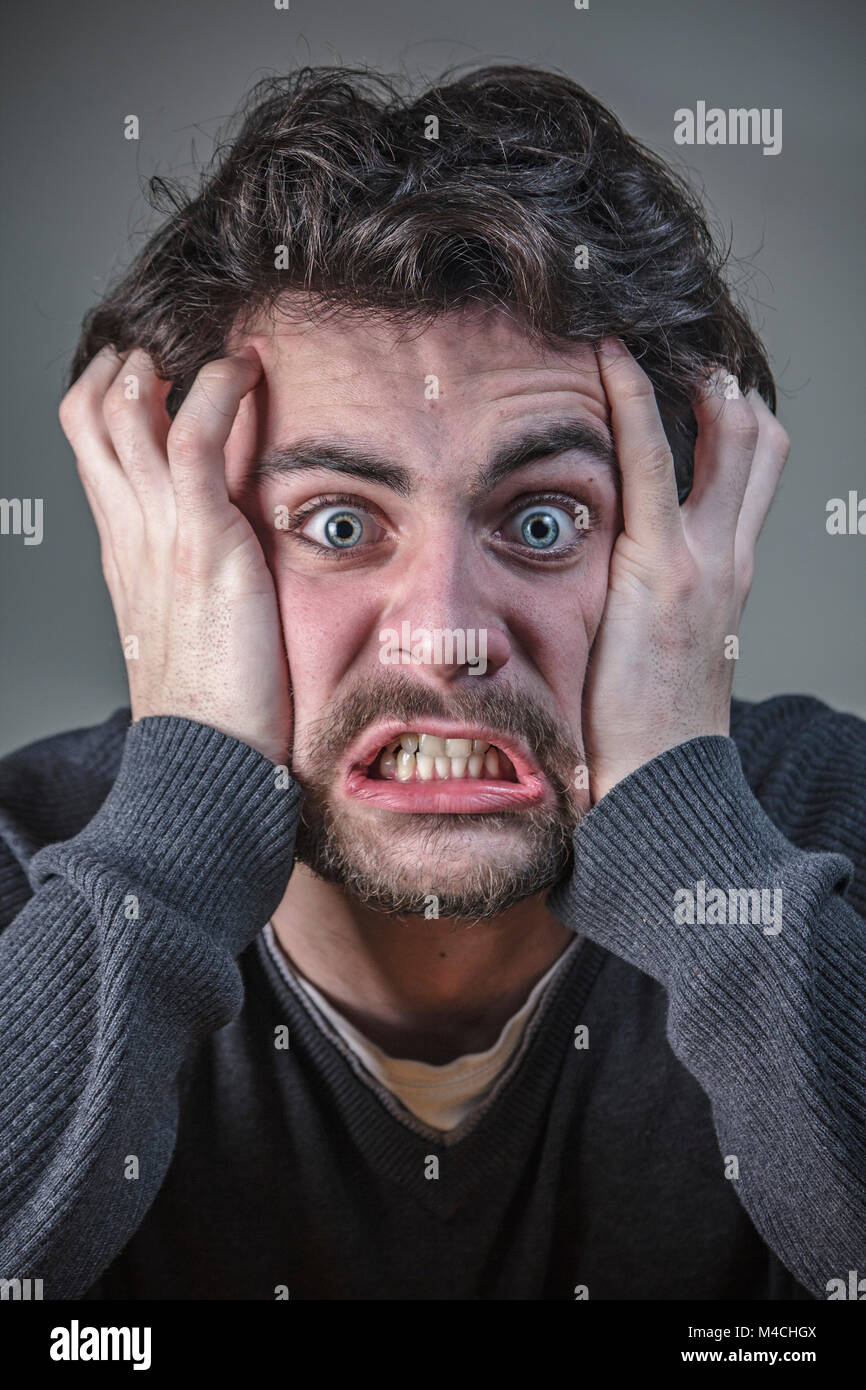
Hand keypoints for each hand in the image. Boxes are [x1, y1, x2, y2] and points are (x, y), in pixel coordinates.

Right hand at [58, 345, 292, 764]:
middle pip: (90, 418)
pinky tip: (246, 372)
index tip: (147, 377)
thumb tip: (221, 559)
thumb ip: (192, 578)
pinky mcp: (202, 539)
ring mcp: (157, 532)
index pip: (92, 452)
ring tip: (217, 354)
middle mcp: (127, 533)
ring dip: (163, 365)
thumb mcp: (186, 626)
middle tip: (169, 352)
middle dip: (122, 366)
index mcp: (121, 553)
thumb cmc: (210, 706)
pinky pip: (194, 436)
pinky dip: (216, 390)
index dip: (108, 399)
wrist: (205, 755)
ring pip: (125, 411)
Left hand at [582, 338, 789, 803]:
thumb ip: (660, 611)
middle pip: (760, 442)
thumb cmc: (651, 732)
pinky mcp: (661, 566)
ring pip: (731, 436)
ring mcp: (704, 559)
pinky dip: (631, 400)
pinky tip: (606, 360)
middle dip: (729, 387)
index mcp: (731, 577)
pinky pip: (651, 459)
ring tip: (639, 341)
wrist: (663, 785)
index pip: (754, 474)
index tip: (702, 382)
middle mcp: (730, 558)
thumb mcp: (669, 657)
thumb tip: (626, 594)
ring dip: (695, 381)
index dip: (737, 418)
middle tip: (682, 350)